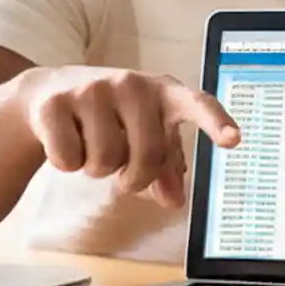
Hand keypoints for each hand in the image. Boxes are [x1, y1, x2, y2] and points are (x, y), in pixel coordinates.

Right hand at [18, 66, 239, 207]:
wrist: (50, 92)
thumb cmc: (113, 116)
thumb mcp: (145, 133)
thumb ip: (166, 166)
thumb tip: (176, 200)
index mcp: (165, 92)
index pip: (198, 104)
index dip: (216, 122)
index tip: (234, 140)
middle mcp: (133, 84)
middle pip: (148, 155)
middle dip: (135, 178)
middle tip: (123, 172)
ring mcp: (93, 90)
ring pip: (105, 161)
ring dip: (97, 169)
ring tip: (92, 146)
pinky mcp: (56, 103)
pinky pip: (68, 160)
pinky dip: (67, 163)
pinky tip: (66, 140)